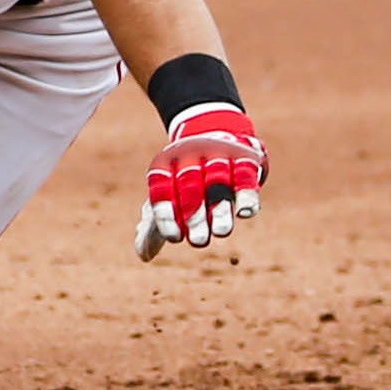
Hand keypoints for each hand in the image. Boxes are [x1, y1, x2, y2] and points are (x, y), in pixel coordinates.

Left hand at [135, 106, 265, 258]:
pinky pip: (245, 176)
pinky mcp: (244, 158)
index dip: (167, 215)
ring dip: (220, 208)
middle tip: (199, 241)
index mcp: (163, 165)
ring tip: (222, 232)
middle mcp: (189, 157)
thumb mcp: (166, 196)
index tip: (174, 238)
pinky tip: (246, 213)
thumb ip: (154, 226)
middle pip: (190, 188)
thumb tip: (144, 256)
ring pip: (218, 183)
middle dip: (195, 215)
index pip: (161, 191)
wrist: (214, 133)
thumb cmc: (183, 178)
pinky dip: (246, 194)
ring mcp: (218, 155)